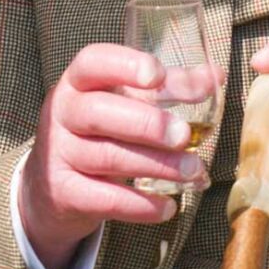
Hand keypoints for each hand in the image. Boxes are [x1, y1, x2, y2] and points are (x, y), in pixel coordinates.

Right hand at [18, 44, 211, 268]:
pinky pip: (105, 199)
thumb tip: (215, 76)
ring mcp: (59, 154)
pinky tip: (168, 206)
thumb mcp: (127, 101)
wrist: (54, 185)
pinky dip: (141, 205)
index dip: (124, 65)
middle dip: (147, 124)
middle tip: (183, 135)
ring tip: (193, 170)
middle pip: (99, 112)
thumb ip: (170, 87)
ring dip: (157, 165)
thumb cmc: (103, 129)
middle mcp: (63, 113)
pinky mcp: (64, 194)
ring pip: (107, 157)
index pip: (93, 62)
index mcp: (78, 81)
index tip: (158, 75)